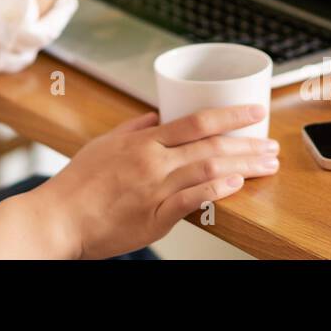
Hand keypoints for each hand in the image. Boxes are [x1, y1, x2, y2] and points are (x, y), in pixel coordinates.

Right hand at [27, 104, 279, 259]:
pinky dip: (217, 190)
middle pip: (211, 145)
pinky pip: (192, 201)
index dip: (231, 115)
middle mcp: (153, 161)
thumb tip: (158, 115)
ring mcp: (156, 189)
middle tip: (271, 143)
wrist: (59, 218)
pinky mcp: (155, 217)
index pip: (196, 120)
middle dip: (248, 143)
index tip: (255, 112)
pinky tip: (236, 184)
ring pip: (209, 170)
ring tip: (267, 165)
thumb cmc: (77, 185)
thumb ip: (135, 129)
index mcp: (143, 141)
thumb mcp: (104, 144)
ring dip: (244, 166)